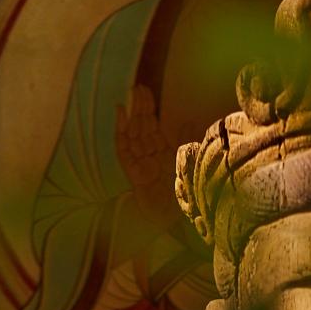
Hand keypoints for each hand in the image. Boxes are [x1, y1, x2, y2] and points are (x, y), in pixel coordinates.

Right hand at [114, 86, 174, 220]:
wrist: (176, 222)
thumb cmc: (181, 196)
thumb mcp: (187, 161)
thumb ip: (185, 140)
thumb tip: (190, 119)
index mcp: (160, 152)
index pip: (151, 125)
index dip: (147, 107)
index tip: (145, 90)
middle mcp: (148, 156)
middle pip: (140, 126)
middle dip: (139, 106)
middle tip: (137, 87)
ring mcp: (139, 163)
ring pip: (132, 134)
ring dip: (132, 114)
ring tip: (131, 95)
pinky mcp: (133, 173)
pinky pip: (123, 150)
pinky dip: (121, 132)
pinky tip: (121, 116)